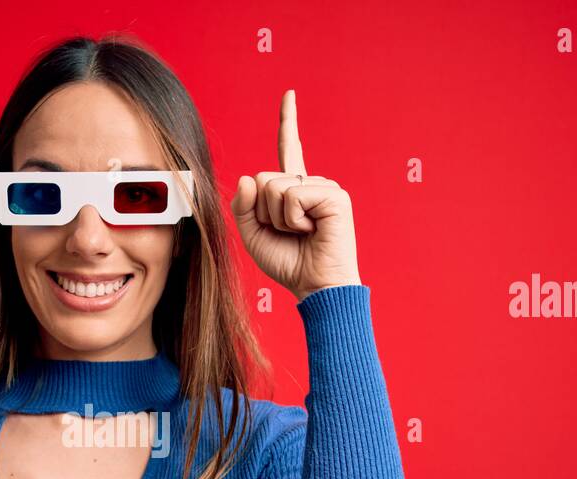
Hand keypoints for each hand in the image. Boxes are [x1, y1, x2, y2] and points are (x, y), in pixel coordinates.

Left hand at [230, 89, 360, 300]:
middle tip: (288, 232)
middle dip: (264, 212)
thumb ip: (242, 207)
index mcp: (293, 189)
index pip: (288, 149)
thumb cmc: (288, 263)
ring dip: (278, 219)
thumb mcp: (252, 235)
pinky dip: (292, 219)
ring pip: (274, 188)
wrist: (315, 285)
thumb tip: (249, 177)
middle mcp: (309, 183)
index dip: (288, 122)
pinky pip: (291, 196)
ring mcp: (323, 187)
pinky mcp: (334, 195)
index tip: (290, 94)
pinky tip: (311, 230)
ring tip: (302, 233)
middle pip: (262, 179)